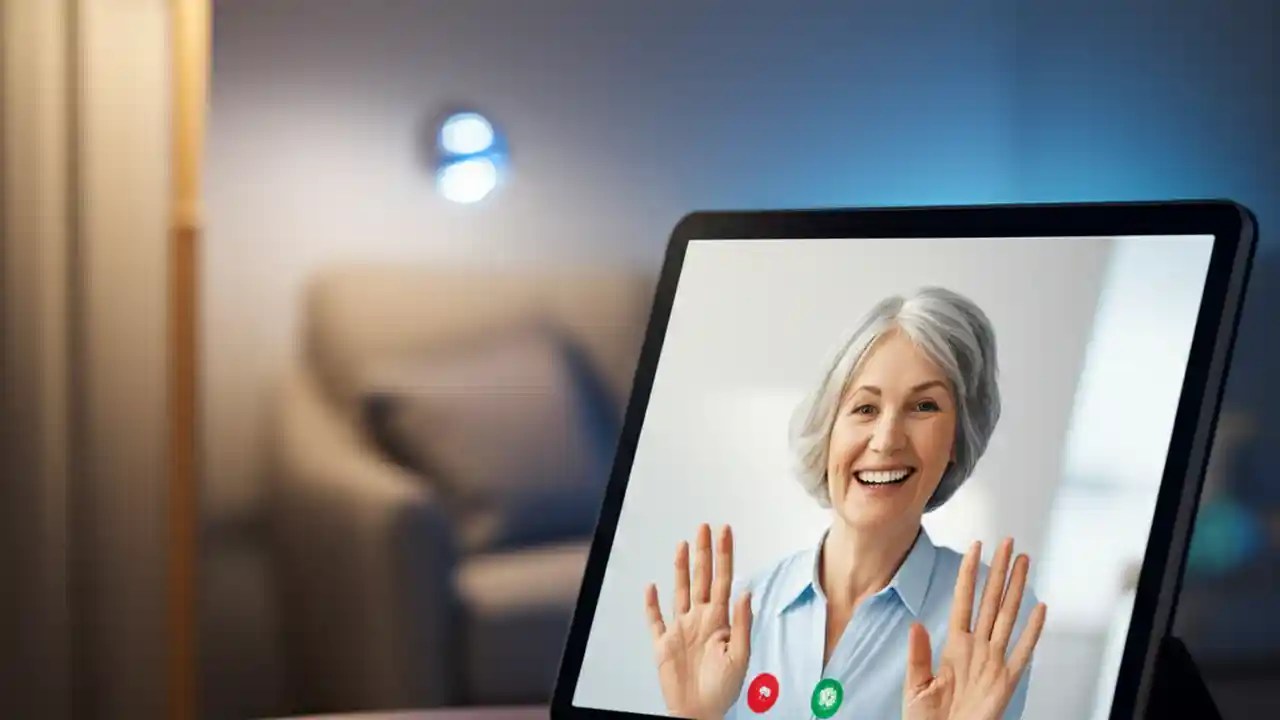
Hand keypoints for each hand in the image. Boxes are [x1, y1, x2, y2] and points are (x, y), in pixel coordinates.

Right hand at [644, 523, 752, 719]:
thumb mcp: (739, 656)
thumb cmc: (723, 690)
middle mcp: (700, 619)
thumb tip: (745, 591)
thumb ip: (742, 622)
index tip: (725, 532)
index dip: (724, 555)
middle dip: (703, 552)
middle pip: (701, 578)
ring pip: (680, 591)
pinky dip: (651, 604)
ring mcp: (681, 629)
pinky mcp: (663, 644)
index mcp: (720, 620)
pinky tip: (651, 586)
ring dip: (680, 568)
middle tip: (704, 527)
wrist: (699, 713)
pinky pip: (654, 619)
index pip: (724, 579)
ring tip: (683, 544)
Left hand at [903, 538, 1047, 719]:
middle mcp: (976, 648)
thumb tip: (915, 623)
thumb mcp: (915, 685)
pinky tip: (1041, 609)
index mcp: (953, 646)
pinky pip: (1023, 652)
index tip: (975, 547)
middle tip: (1008, 543)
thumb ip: (917, 655)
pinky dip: (1033, 631)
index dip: (969, 573)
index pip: (963, 600)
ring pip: (1008, 617)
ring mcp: (994, 662)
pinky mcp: (1007, 682)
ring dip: (1017, 589)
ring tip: (1024, 563)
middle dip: (999, 571)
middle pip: (991, 600)